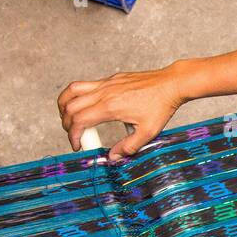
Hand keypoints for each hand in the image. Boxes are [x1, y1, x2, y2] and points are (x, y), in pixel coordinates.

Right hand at [57, 68, 182, 162]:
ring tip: (68, 119)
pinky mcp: (110, 79)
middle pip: (70, 106)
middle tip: (73, 135)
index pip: (79, 120)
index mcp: (110, 107)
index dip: (73, 135)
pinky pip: (85, 85)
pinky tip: (87, 108)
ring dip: (65, 105)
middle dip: (66, 123)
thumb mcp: (147, 132)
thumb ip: (128, 147)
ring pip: (72, 90)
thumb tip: (112, 157)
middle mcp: (104, 92)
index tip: (77, 146)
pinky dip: (78, 97)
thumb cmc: (161, 106)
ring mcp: (106, 83)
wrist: (171, 84)